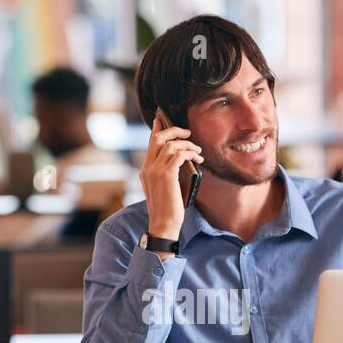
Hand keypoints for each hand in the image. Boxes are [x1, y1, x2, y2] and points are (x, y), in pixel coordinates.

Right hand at [140, 113, 203, 243]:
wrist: (163, 223)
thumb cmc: (167, 208)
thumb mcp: (162, 188)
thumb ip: (165, 172)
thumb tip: (179, 159)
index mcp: (145, 170)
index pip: (150, 143)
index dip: (157, 128)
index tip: (162, 118)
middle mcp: (147, 167)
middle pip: (158, 138)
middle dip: (174, 131)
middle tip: (187, 133)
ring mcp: (155, 171)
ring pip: (170, 145)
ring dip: (187, 145)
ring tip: (198, 151)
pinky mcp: (166, 175)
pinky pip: (178, 155)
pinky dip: (189, 153)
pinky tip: (197, 158)